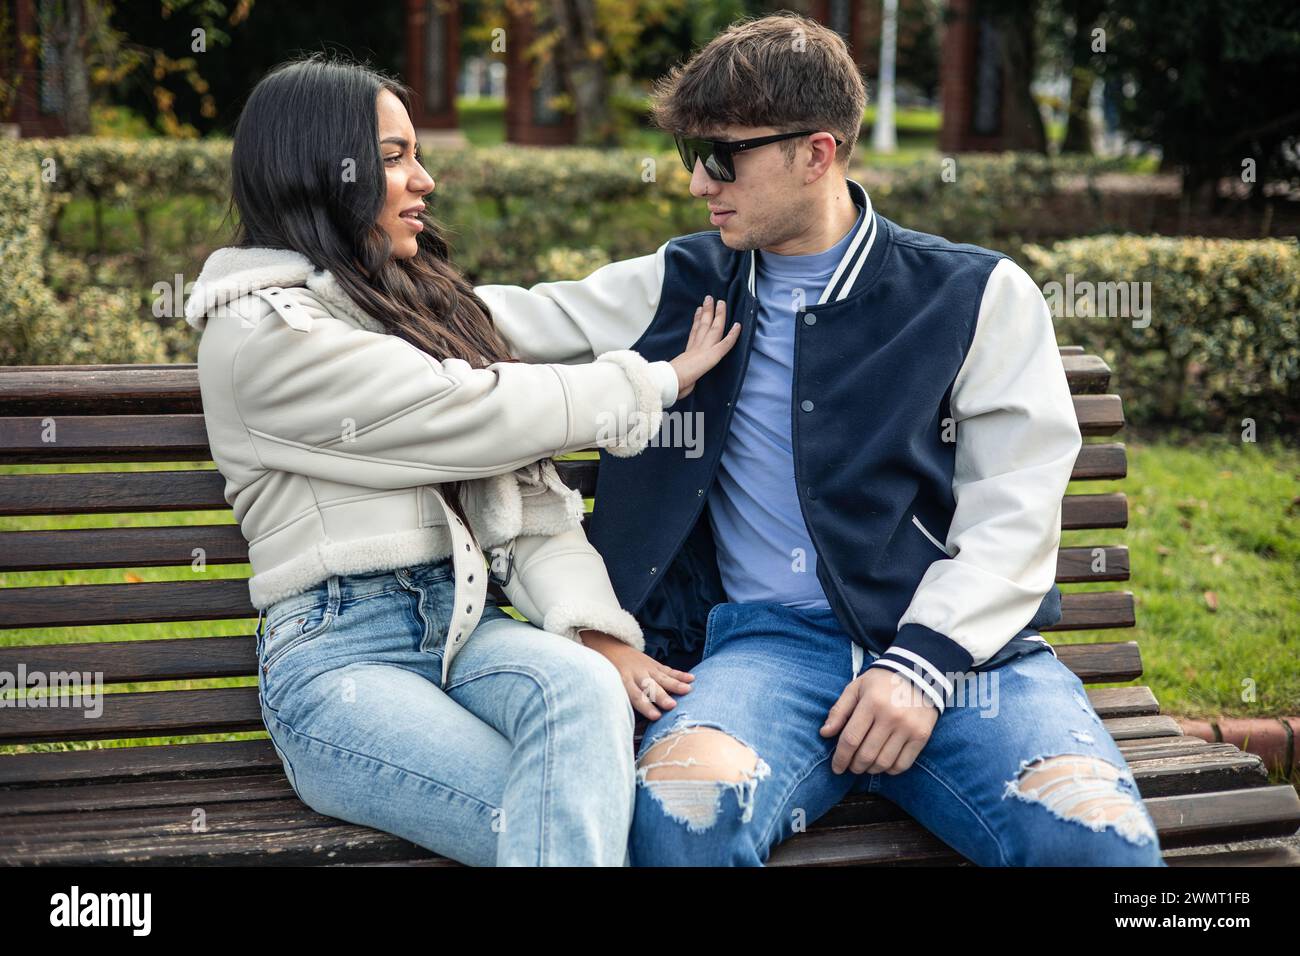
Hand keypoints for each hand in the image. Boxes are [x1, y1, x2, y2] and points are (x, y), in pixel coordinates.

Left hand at [578, 629, 694, 719]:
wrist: (609, 648)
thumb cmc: (608, 673)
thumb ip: (618, 699)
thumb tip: (623, 723)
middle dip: (662, 696)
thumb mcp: (609, 685)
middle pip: (651, 687)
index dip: (646, 706)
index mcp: (624, 682)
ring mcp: (647, 668)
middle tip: (672, 705)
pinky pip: (668, 670)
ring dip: (676, 684)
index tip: (656, 716)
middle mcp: (637, 675)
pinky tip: (691, 678)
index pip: (635, 696)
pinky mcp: (654, 664)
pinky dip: (680, 674)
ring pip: (662, 677)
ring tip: (688, 690)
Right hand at [669, 295, 740, 399]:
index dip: (697, 321)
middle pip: (703, 326)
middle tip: (709, 299)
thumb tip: (682, 386)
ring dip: (718, 315)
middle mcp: (696, 348)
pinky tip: (739, 326)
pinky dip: (733, 335)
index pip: (694, 334)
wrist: (668, 382)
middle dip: (707, 312)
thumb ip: (683, 379)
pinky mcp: (712, 355)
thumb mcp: (677, 380)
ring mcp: (704, 349)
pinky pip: (725, 344)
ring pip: (714, 329)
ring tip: (720, 302)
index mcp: (687, 354)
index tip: (699, 311)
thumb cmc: (670, 384)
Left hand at [820, 667, 939, 774]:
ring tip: (865, 766)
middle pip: (866, 754)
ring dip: (870, 770)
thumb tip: (825, 733)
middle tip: (850, 767)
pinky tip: (883, 765)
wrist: (918, 674)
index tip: (836, 768)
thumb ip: (839, 710)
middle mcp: (890, 717)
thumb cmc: (881, 682)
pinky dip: (890, 770)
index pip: (850, 739)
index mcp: (871, 703)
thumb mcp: (856, 688)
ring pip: (884, 762)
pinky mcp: (922, 736)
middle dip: (854, 766)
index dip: (840, 758)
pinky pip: (903, 764)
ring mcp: (908, 728)